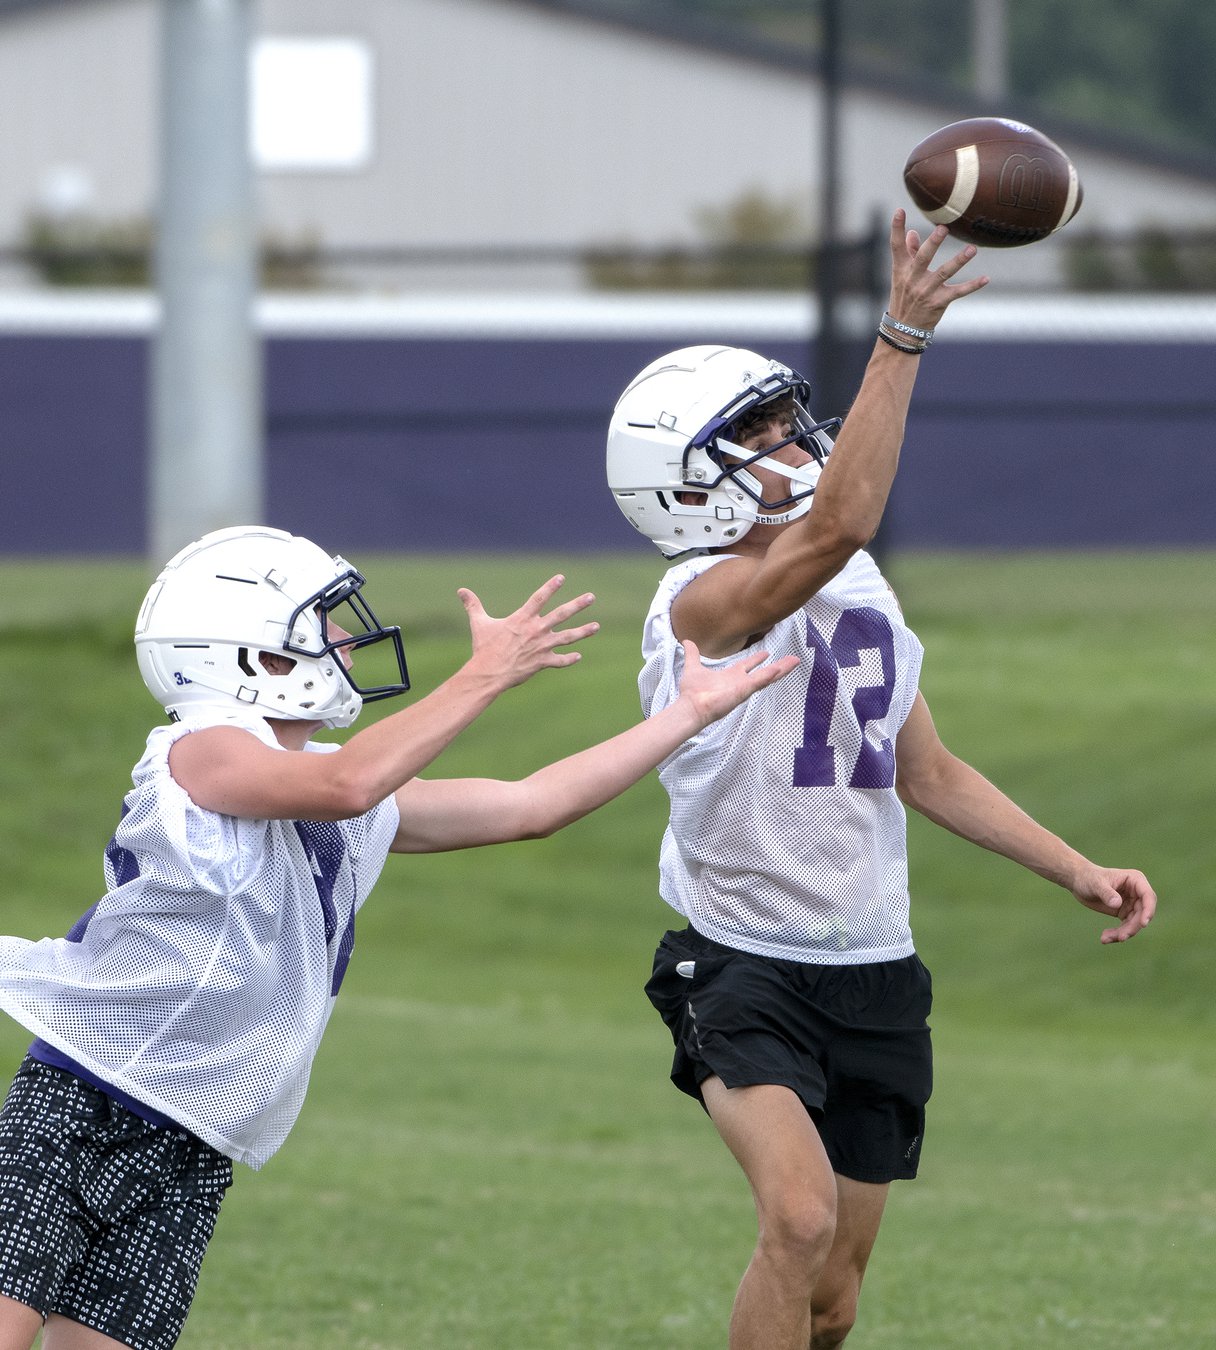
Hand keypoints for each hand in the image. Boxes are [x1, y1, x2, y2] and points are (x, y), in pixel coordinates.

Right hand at [459, 575, 598, 689]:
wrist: (489, 673)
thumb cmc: (484, 648)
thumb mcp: (479, 624)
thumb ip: (473, 605)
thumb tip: (461, 590)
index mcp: (522, 619)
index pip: (539, 598)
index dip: (550, 587)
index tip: (561, 577)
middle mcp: (536, 630)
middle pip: (562, 614)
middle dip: (578, 604)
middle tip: (591, 597)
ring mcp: (542, 646)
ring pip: (568, 637)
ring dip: (583, 631)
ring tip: (596, 627)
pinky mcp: (543, 662)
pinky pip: (560, 661)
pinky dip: (569, 659)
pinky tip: (578, 656)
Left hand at [677, 640, 799, 726]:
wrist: (691, 707)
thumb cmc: (692, 692)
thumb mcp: (693, 667)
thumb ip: (692, 655)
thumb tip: (687, 642)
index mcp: (730, 677)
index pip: (747, 666)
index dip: (757, 659)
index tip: (767, 653)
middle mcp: (740, 682)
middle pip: (764, 672)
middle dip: (778, 666)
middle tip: (793, 659)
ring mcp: (744, 687)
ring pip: (767, 677)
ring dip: (781, 669)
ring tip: (795, 661)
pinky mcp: (744, 691)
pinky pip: (760, 681)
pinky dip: (770, 675)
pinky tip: (780, 668)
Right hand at [885, 208, 988, 333]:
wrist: (903, 330)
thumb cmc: (904, 298)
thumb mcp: (901, 277)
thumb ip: (908, 253)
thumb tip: (913, 233)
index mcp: (901, 270)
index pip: (896, 246)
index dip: (897, 229)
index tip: (899, 211)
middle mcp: (912, 279)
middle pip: (922, 258)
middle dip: (932, 244)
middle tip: (943, 228)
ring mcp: (926, 291)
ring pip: (944, 273)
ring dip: (959, 261)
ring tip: (972, 249)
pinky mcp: (939, 302)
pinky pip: (958, 292)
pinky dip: (973, 285)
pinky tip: (986, 278)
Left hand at [1070, 864, 1156, 943]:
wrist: (1078, 882)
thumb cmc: (1088, 878)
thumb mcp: (1095, 884)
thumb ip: (1106, 893)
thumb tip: (1117, 904)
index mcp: (1135, 880)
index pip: (1148, 896)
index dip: (1148, 910)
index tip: (1143, 924)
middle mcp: (1137, 892)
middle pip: (1142, 913)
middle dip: (1133, 927)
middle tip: (1121, 937)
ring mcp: (1132, 903)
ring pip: (1134, 923)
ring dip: (1123, 933)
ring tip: (1105, 938)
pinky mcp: (1124, 912)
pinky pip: (1126, 926)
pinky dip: (1117, 934)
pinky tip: (1105, 938)